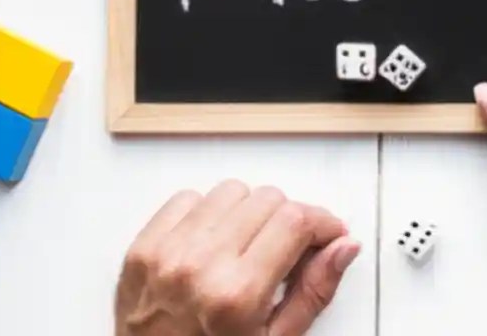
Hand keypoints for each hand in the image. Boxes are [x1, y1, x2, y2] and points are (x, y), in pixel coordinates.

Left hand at [116, 181, 361, 335]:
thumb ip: (314, 291)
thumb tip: (343, 247)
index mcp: (237, 295)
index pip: (295, 221)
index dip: (321, 222)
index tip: (327, 233)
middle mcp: (200, 266)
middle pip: (268, 199)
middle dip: (288, 220)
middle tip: (285, 250)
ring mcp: (167, 252)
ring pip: (231, 191)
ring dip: (248, 213)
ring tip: (245, 247)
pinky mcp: (143, 245)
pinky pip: (188, 198)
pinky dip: (207, 213)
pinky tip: (212, 243)